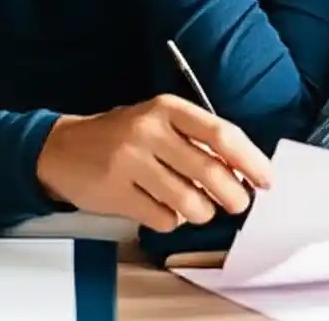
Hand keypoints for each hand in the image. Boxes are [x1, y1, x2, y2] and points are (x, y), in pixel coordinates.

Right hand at [36, 94, 272, 232]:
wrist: (62, 148)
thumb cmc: (124, 135)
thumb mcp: (161, 121)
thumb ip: (199, 139)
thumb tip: (244, 171)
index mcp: (168, 108)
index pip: (221, 134)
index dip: (250, 160)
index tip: (265, 179)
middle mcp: (149, 130)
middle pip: (210, 171)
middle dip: (234, 195)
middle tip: (238, 203)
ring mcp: (129, 162)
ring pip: (189, 201)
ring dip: (203, 212)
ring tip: (200, 207)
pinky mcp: (115, 191)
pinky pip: (162, 218)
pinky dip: (172, 220)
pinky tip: (164, 208)